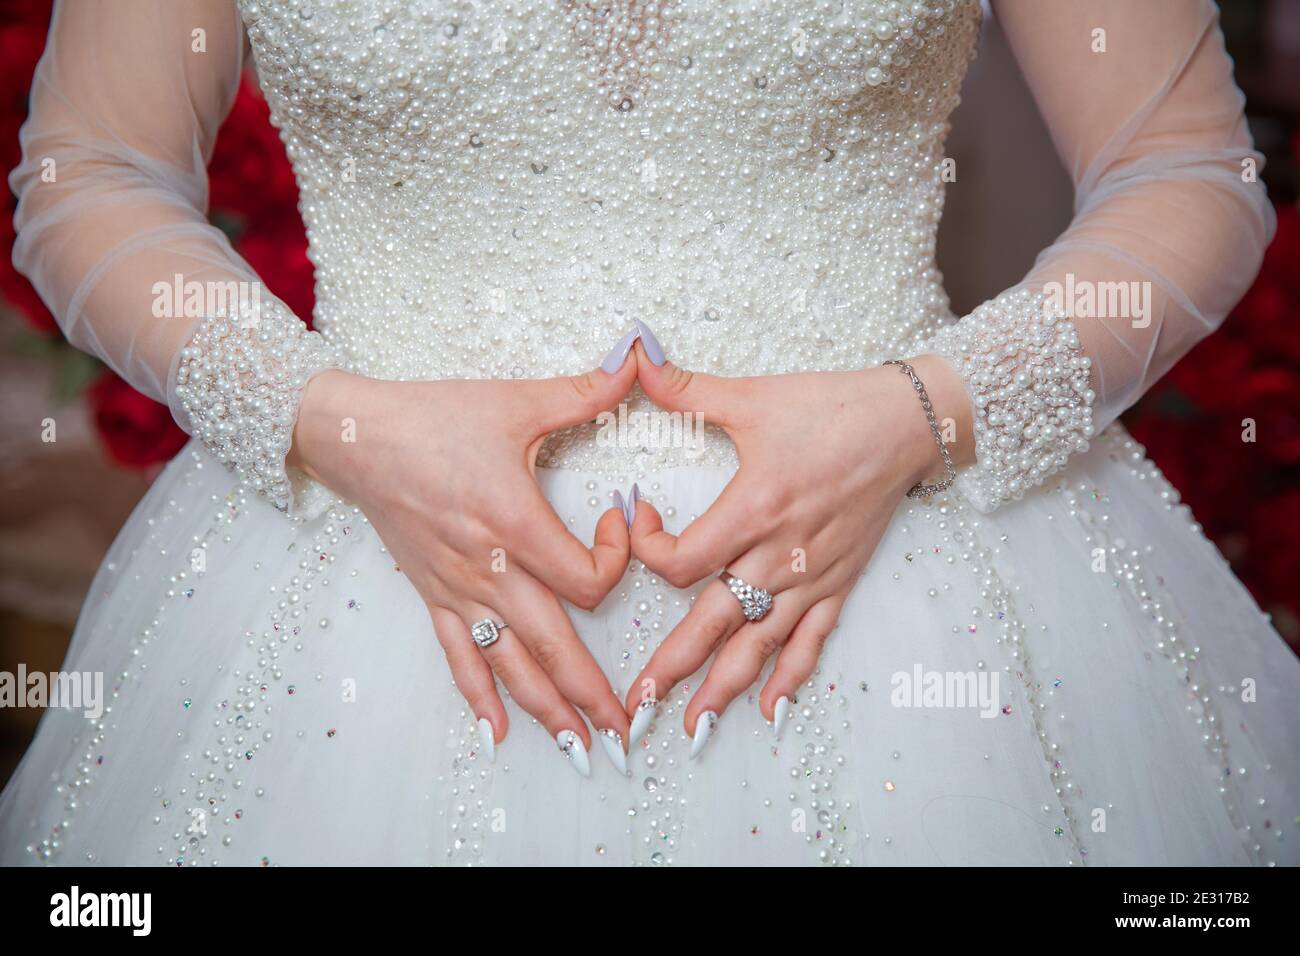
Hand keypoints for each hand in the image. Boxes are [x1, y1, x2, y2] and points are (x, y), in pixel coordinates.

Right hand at [289, 348, 640, 774]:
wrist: (355, 437)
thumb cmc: (434, 420)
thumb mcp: (515, 402)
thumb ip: (585, 390)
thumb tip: (640, 358)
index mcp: (515, 526)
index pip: (587, 581)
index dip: (620, 563)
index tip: (626, 523)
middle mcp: (489, 571)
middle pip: (553, 646)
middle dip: (593, 694)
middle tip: (627, 735)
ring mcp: (458, 590)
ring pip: (508, 664)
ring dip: (547, 710)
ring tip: (580, 749)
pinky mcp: (433, 595)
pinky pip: (458, 657)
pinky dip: (478, 697)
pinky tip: (497, 733)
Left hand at [623, 350, 974, 754]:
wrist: (905, 423)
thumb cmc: (830, 409)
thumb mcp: (754, 396)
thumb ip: (687, 387)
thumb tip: (634, 357)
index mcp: (754, 509)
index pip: (683, 563)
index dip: (646, 554)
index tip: (637, 522)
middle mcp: (781, 553)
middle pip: (715, 622)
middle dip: (673, 666)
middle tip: (639, 705)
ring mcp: (812, 576)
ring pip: (760, 644)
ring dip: (724, 687)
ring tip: (693, 727)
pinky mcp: (838, 583)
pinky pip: (813, 641)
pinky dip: (792, 677)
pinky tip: (771, 711)